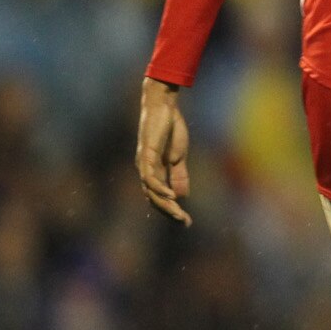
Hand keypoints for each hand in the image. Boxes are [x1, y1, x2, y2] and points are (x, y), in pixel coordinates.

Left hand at [135, 76, 191, 224]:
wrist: (163, 107)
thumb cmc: (169, 129)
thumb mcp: (178, 157)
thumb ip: (179, 175)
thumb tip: (182, 196)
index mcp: (153, 172)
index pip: (159, 197)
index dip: (171, 210)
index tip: (186, 221)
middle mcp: (145, 170)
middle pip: (154, 198)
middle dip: (169, 212)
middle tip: (184, 222)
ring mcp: (144, 163)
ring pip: (151, 191)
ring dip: (164, 204)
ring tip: (178, 213)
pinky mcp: (147, 154)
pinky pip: (150, 177)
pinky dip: (160, 188)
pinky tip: (171, 195)